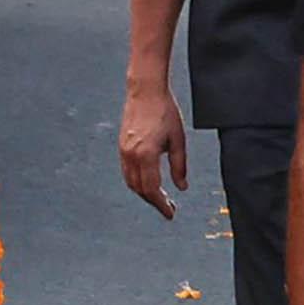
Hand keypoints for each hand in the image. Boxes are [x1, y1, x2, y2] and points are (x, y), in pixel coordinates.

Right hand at [118, 80, 186, 215]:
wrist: (145, 91)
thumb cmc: (164, 112)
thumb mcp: (179, 141)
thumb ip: (179, 166)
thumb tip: (181, 187)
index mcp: (146, 154)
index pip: (152, 189)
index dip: (161, 205)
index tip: (171, 213)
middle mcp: (131, 154)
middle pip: (139, 188)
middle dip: (154, 201)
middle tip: (169, 207)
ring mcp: (124, 149)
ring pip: (131, 181)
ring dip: (144, 192)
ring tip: (160, 196)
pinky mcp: (122, 144)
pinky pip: (127, 170)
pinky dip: (137, 180)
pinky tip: (150, 180)